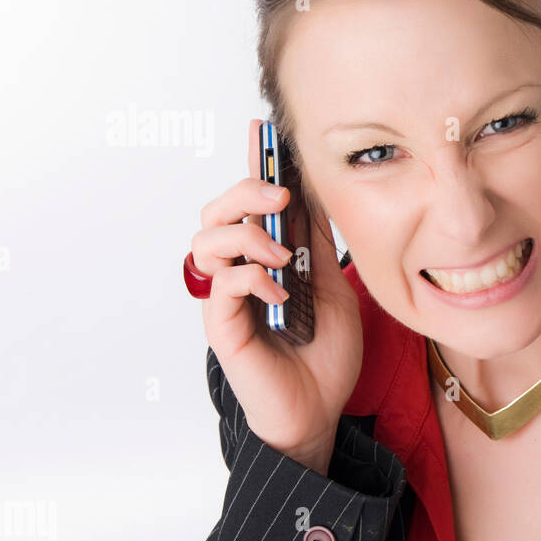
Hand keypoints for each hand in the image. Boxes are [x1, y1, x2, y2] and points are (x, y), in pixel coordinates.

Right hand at [190, 119, 363, 473]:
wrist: (320, 410)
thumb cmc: (325, 356)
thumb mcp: (334, 288)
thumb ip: (319, 246)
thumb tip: (317, 194)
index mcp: (265, 257)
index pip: (251, 203)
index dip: (253, 164)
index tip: (262, 130)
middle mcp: (239, 272)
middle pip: (216, 211)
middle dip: (245, 190)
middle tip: (280, 196)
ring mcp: (227, 298)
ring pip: (206, 241)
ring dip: (247, 235)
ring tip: (282, 256)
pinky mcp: (222, 325)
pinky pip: (222, 284)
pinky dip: (252, 278)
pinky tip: (281, 293)